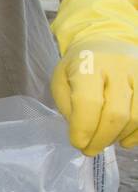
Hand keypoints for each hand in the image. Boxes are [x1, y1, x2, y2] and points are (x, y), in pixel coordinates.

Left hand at [50, 0, 137, 153]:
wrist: (106, 42)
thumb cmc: (79, 66)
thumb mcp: (62, 80)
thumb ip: (69, 105)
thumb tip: (82, 132)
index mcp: (89, 65)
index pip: (89, 103)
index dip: (83, 128)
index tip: (77, 142)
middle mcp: (118, 68)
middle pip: (115, 114)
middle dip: (100, 139)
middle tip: (88, 150)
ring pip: (135, 117)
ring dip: (118, 137)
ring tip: (103, 142)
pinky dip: (136, 134)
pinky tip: (123, 140)